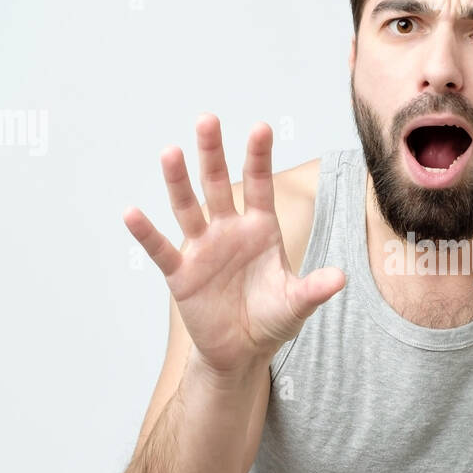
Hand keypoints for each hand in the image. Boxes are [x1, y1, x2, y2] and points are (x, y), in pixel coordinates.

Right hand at [123, 114, 344, 376]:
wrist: (242, 352)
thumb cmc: (272, 320)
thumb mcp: (296, 304)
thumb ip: (314, 289)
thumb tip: (340, 278)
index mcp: (260, 229)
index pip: (259, 185)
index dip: (259, 158)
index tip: (261, 127)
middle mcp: (229, 230)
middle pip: (218, 184)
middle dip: (213, 153)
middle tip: (207, 120)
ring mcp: (203, 248)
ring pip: (188, 207)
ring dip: (178, 180)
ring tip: (171, 152)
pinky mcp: (181, 273)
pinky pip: (161, 249)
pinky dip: (147, 232)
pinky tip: (132, 212)